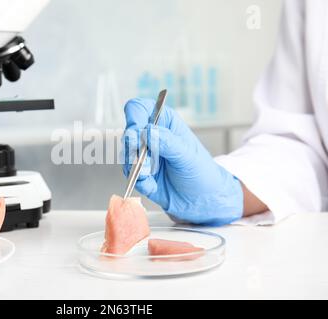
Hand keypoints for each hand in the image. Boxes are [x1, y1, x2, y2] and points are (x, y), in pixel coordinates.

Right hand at [122, 98, 242, 225]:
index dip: (133, 118)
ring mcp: (144, 155)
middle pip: (128, 133)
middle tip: (146, 160)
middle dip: (134, 148)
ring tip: (151, 174)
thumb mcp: (188, 156)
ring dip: (136, 167)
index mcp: (164, 122)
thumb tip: (147, 132)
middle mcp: (151, 136)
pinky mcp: (140, 173)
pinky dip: (139, 181)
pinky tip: (152, 185)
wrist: (202, 201)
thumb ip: (168, 143)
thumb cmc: (201, 173)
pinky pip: (130, 174)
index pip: (139, 109)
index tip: (137, 133)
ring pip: (126, 155)